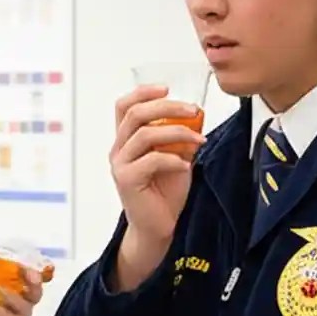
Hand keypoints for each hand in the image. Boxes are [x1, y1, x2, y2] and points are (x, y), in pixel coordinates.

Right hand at [109, 85, 204, 291]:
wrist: (159, 227)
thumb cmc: (164, 192)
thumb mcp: (177, 156)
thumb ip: (180, 137)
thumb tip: (196, 115)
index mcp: (126, 140)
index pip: (124, 106)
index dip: (142, 92)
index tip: (166, 89)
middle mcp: (118, 149)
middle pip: (136, 114)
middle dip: (168, 107)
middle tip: (193, 110)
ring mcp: (120, 165)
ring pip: (145, 135)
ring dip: (177, 133)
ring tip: (198, 140)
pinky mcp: (126, 181)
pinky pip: (151, 160)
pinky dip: (173, 159)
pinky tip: (185, 165)